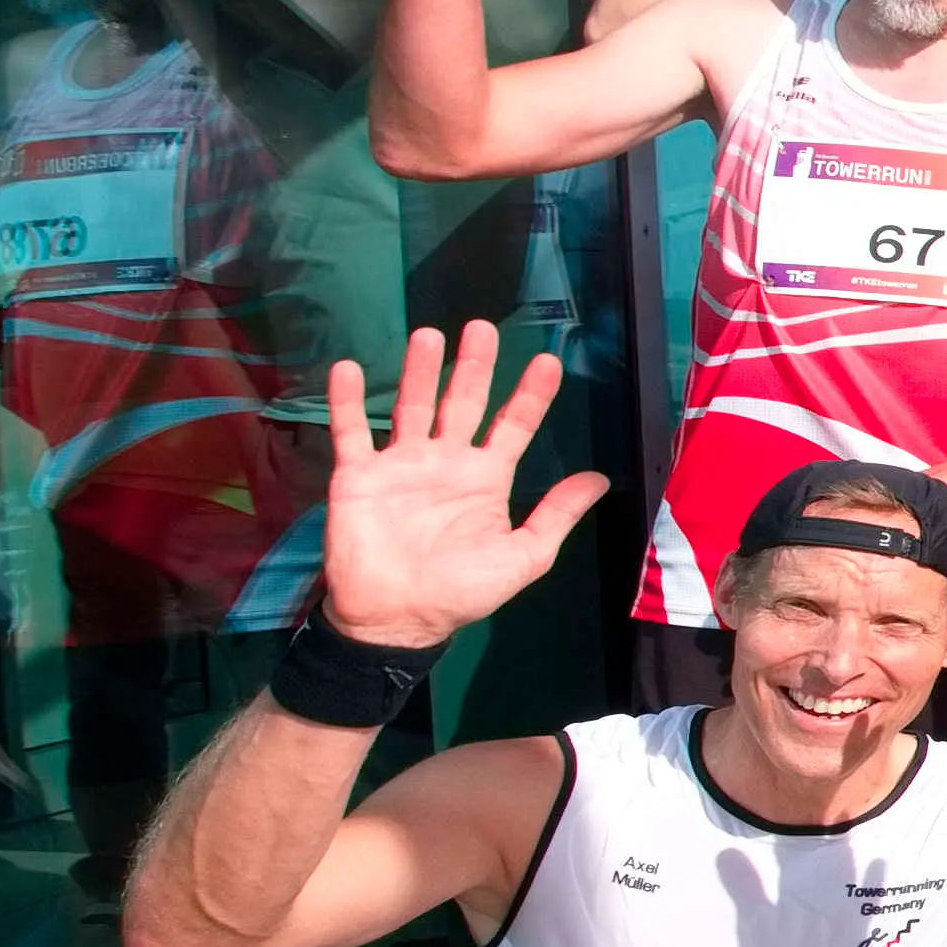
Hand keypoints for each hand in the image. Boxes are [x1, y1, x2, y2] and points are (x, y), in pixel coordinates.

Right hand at [306, 324, 609, 647]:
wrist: (396, 620)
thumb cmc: (461, 592)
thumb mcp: (523, 556)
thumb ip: (556, 514)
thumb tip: (600, 479)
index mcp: (486, 478)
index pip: (513, 425)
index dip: (530, 395)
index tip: (547, 361)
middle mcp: (446, 462)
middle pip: (463, 402)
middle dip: (473, 366)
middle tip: (482, 327)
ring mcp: (401, 464)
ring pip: (412, 406)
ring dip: (419, 371)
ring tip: (429, 334)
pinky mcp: (359, 475)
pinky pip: (351, 432)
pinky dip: (347, 401)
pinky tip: (346, 367)